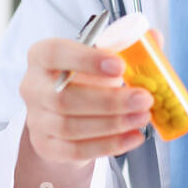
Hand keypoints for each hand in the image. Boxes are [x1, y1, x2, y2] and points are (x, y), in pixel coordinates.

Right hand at [20, 29, 161, 166]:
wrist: (68, 111)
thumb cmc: (85, 77)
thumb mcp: (101, 56)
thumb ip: (126, 45)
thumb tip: (155, 37)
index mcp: (41, 56)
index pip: (55, 53)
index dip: (86, 59)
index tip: (119, 66)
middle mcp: (32, 87)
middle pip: (64, 98)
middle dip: (109, 101)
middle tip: (144, 99)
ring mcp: (36, 120)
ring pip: (70, 127)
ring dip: (113, 124)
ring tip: (143, 117)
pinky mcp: (47, 146)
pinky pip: (76, 150)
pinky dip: (108, 145)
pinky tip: (133, 137)